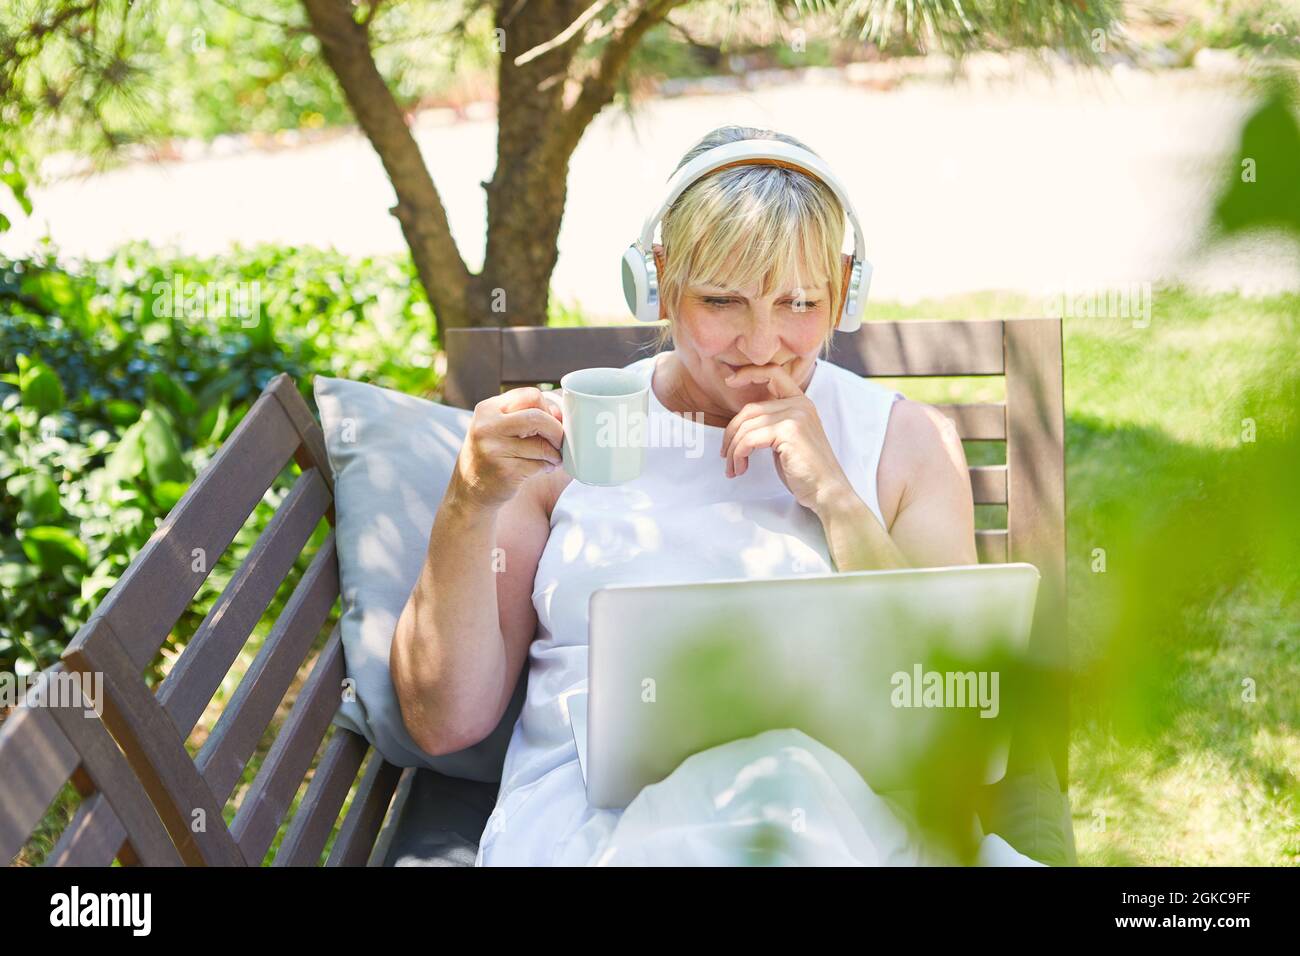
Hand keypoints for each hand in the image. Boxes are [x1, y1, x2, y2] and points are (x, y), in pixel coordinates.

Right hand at [450, 387, 563, 510]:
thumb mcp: (499, 428)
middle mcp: (487, 426)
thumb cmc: (493, 455)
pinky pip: (540, 464)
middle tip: (560, 441)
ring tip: (551, 458)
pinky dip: (548, 467)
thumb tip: (561, 414)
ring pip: (542, 445)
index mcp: (488, 409)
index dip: (549, 408)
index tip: (552, 422)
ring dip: (555, 454)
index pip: (531, 395)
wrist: (470, 492)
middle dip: (557, 430)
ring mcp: (494, 449)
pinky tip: (543, 468)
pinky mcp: (505, 471)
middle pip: (538, 416)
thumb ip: (525, 415)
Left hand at [719, 363, 853, 510]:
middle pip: (750, 410)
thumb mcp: (785, 439)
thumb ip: (770, 424)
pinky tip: (740, 468)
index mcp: (800, 402)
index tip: (729, 381)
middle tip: (725, 455)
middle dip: (731, 433)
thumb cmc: (803, 470)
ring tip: (733, 467)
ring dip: (733, 449)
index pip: (773, 373)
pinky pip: (749, 439)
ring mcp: (796, 416)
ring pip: (747, 426)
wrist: (826, 491)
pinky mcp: (789, 432)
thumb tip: (739, 424)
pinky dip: (739, 455)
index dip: (748, 373)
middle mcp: (800, 404)